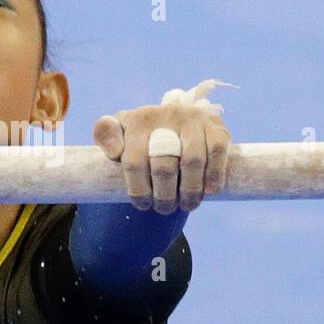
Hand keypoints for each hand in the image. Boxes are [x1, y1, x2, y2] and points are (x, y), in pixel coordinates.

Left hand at [93, 103, 231, 213]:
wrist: (173, 124)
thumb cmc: (141, 136)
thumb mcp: (119, 131)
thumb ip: (106, 134)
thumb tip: (116, 151)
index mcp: (139, 120)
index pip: (135, 162)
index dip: (138, 191)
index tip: (143, 205)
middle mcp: (167, 115)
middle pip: (164, 166)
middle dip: (164, 196)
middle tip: (164, 208)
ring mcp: (193, 119)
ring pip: (192, 161)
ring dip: (189, 191)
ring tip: (186, 204)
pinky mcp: (216, 126)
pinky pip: (217, 151)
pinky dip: (214, 174)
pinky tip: (209, 191)